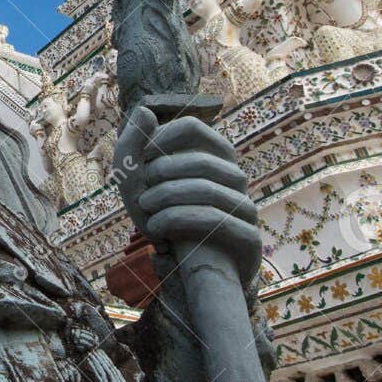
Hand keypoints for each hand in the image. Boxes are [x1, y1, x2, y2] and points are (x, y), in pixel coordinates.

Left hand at [112, 106, 260, 286]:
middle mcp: (235, 177)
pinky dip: (178, 221)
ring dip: (167, 200)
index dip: (160, 140)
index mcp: (214, 155)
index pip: (191, 126)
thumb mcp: (138, 185)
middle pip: (197, 161)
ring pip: (208, 190)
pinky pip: (217, 221)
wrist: (187, 272)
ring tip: (145, 213)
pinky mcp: (248, 238)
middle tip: (140, 196)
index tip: (141, 162)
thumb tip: (143, 110)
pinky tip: (157, 231)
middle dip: (160, 177)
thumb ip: (132, 147)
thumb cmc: (163, 217)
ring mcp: (246, 207)